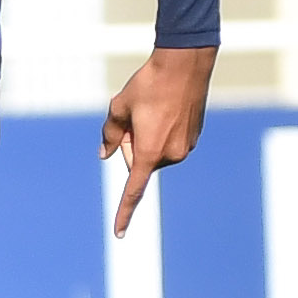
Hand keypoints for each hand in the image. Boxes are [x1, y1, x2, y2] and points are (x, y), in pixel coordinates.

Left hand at [102, 45, 217, 231]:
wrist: (185, 64)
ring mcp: (184, 148)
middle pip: (139, 162)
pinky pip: (168, 143)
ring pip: (155, 152)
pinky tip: (165, 107)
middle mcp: (170, 155)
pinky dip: (162, 132)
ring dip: (147, 137)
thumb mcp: (120, 106)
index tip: (119, 234)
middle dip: (132, 146)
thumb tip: (105, 154)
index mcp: (150, 152)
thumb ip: (110, 134)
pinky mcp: (193, 138)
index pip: (133, 190)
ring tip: (153, 107)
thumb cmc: (149, 83)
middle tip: (134, 117)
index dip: (124, 213)